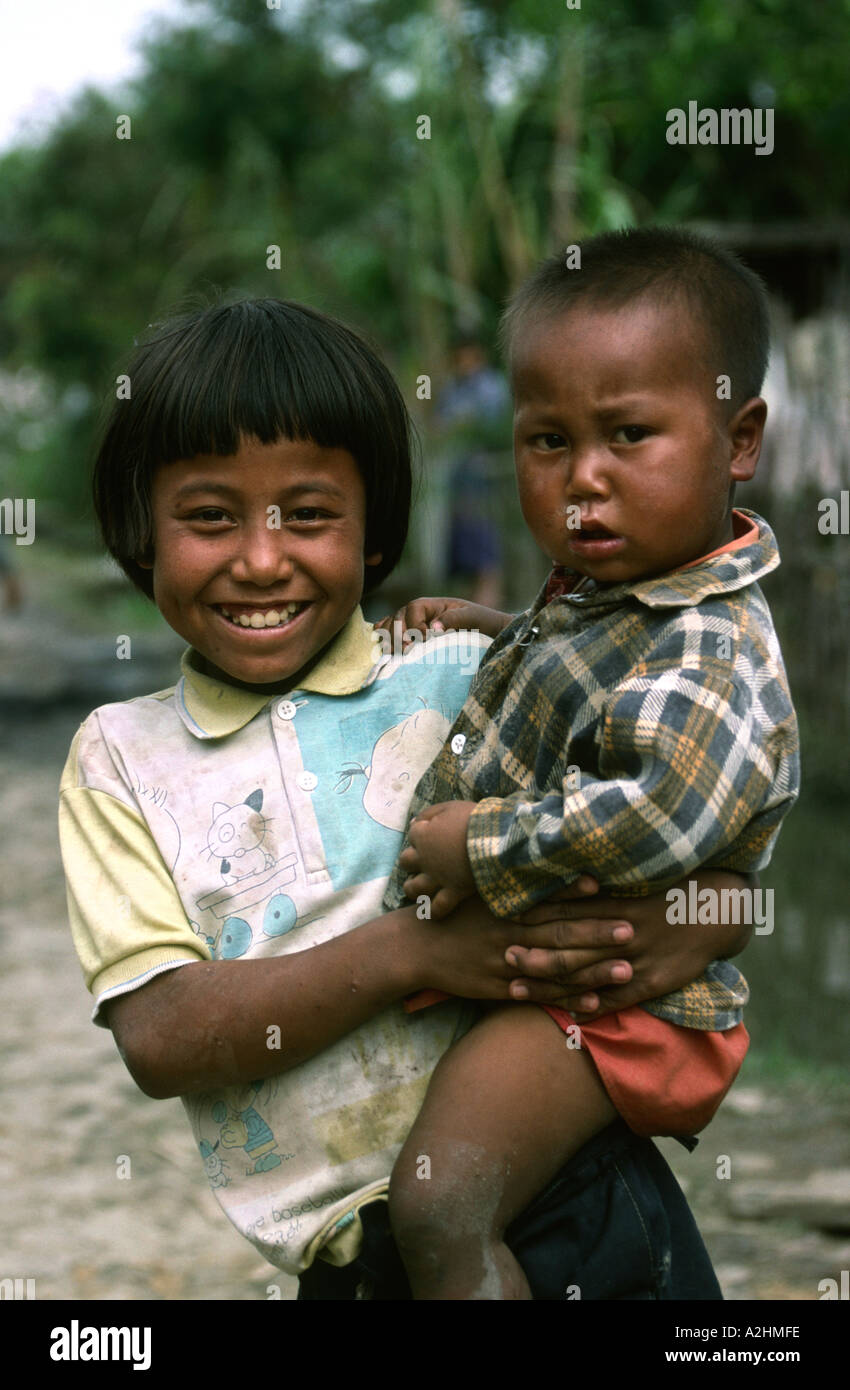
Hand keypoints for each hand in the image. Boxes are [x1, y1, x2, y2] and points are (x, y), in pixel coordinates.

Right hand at [374, 597, 511, 644]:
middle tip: (407, 650)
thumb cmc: (481, 622)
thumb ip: (454, 619)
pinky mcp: (410, 636)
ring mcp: (411, 624)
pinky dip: (383, 637)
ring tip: (394, 653)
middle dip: (399, 634)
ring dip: (389, 639)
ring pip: (390, 626)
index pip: (413, 609)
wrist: (487, 632)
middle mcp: (418, 612)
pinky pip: (389, 632)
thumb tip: (433, 627)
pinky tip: (382, 645)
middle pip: (397, 618)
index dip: (415, 624)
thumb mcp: (471, 618)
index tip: (424, 640)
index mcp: (431, 604)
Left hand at [400, 801, 476, 916]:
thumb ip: (428, 814)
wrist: (496, 839)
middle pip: (405, 862)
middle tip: (421, 861)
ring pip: (414, 888)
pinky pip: (439, 907)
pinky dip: (434, 910)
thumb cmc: (474, 819)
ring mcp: (438, 877)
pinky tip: (432, 910)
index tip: (431, 833)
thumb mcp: (450, 807)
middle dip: (410, 861)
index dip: (421, 833)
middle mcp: (425, 859)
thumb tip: (411, 822)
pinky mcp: (454, 891)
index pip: (412, 834)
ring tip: (416, 887)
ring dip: (413, 887)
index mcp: (424, 836)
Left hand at [503, 869, 756, 1018]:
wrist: (719, 909)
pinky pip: (619, 997)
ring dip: (550, 984)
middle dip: (536, 953)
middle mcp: (622, 931)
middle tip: (504, 957)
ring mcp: (638, 958)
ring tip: (516, 990)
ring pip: (587, 975)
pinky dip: (594, 1005)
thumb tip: (569, 873)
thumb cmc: (673, 889)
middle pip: (571, 945)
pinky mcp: (654, 980)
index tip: (507, 918)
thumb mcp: (639, 877)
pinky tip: (569, 1013)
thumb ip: (604, 881)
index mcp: (617, 902)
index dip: (537, 915)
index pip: (569, 909)